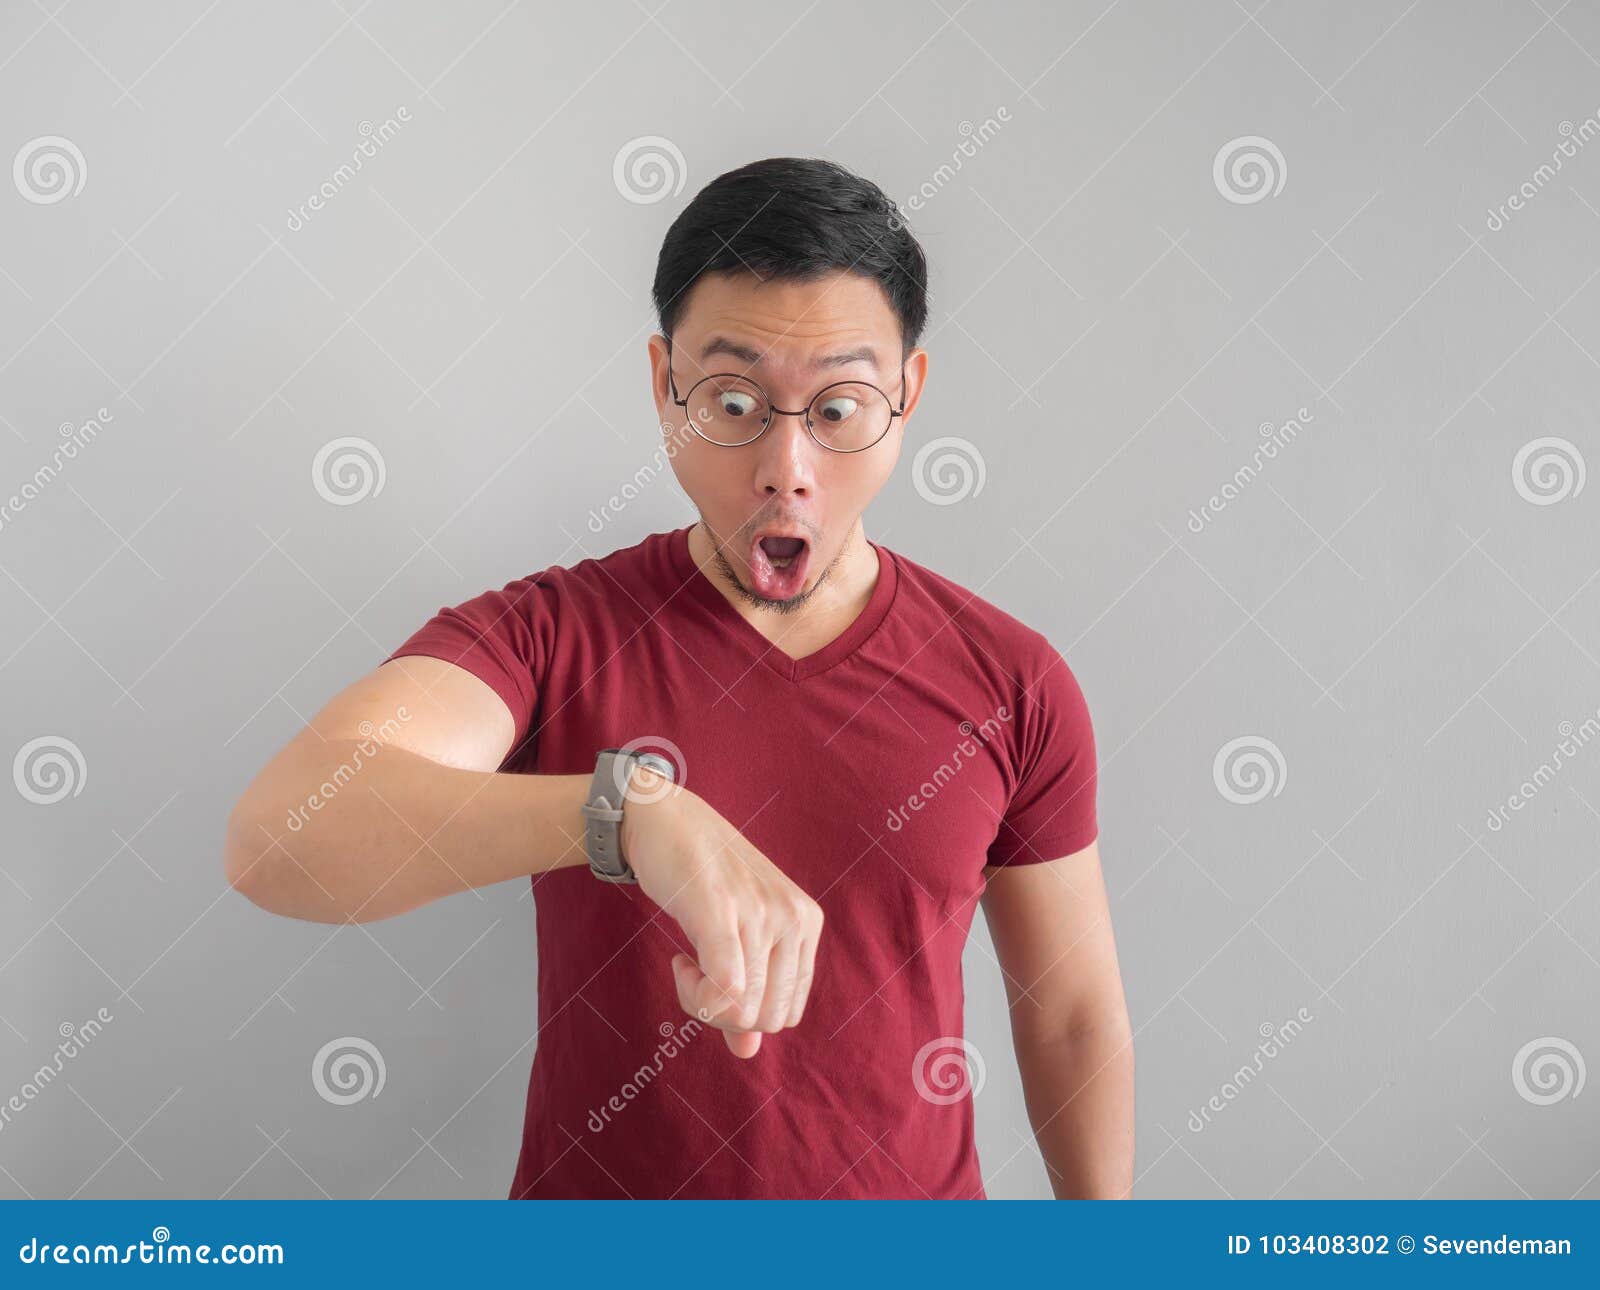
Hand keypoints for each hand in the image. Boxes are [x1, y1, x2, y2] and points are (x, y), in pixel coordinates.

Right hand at [619, 765, 822, 1056]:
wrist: (663, 819)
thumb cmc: (699, 879)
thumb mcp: (734, 935)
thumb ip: (746, 992)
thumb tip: (748, 1052)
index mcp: (806, 922)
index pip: (786, 1012)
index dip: (744, 1014)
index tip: (716, 979)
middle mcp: (793, 917)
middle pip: (765, 1019)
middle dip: (722, 1014)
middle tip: (696, 973)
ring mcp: (761, 913)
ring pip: (742, 1012)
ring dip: (700, 1003)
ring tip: (686, 962)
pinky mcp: (722, 911)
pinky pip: (724, 990)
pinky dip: (695, 995)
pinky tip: (678, 961)